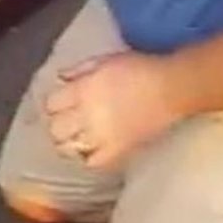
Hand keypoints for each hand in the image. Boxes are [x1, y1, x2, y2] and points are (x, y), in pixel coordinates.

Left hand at [43, 51, 185, 168]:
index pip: (51, 104)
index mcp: (83, 90)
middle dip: (57, 126)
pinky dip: (88, 159)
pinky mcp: (118, 150)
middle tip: (66, 124)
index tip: (61, 105)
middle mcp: (87, 114)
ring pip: (69, 148)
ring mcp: (101, 135)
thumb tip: (60, 77)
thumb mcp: (105, 60)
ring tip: (76, 140)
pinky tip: (92, 152)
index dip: (54, 105)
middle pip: (56, 129)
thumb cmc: (140, 68)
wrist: (171, 88)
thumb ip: (80, 69)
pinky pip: (93, 162)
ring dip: (68, 144)